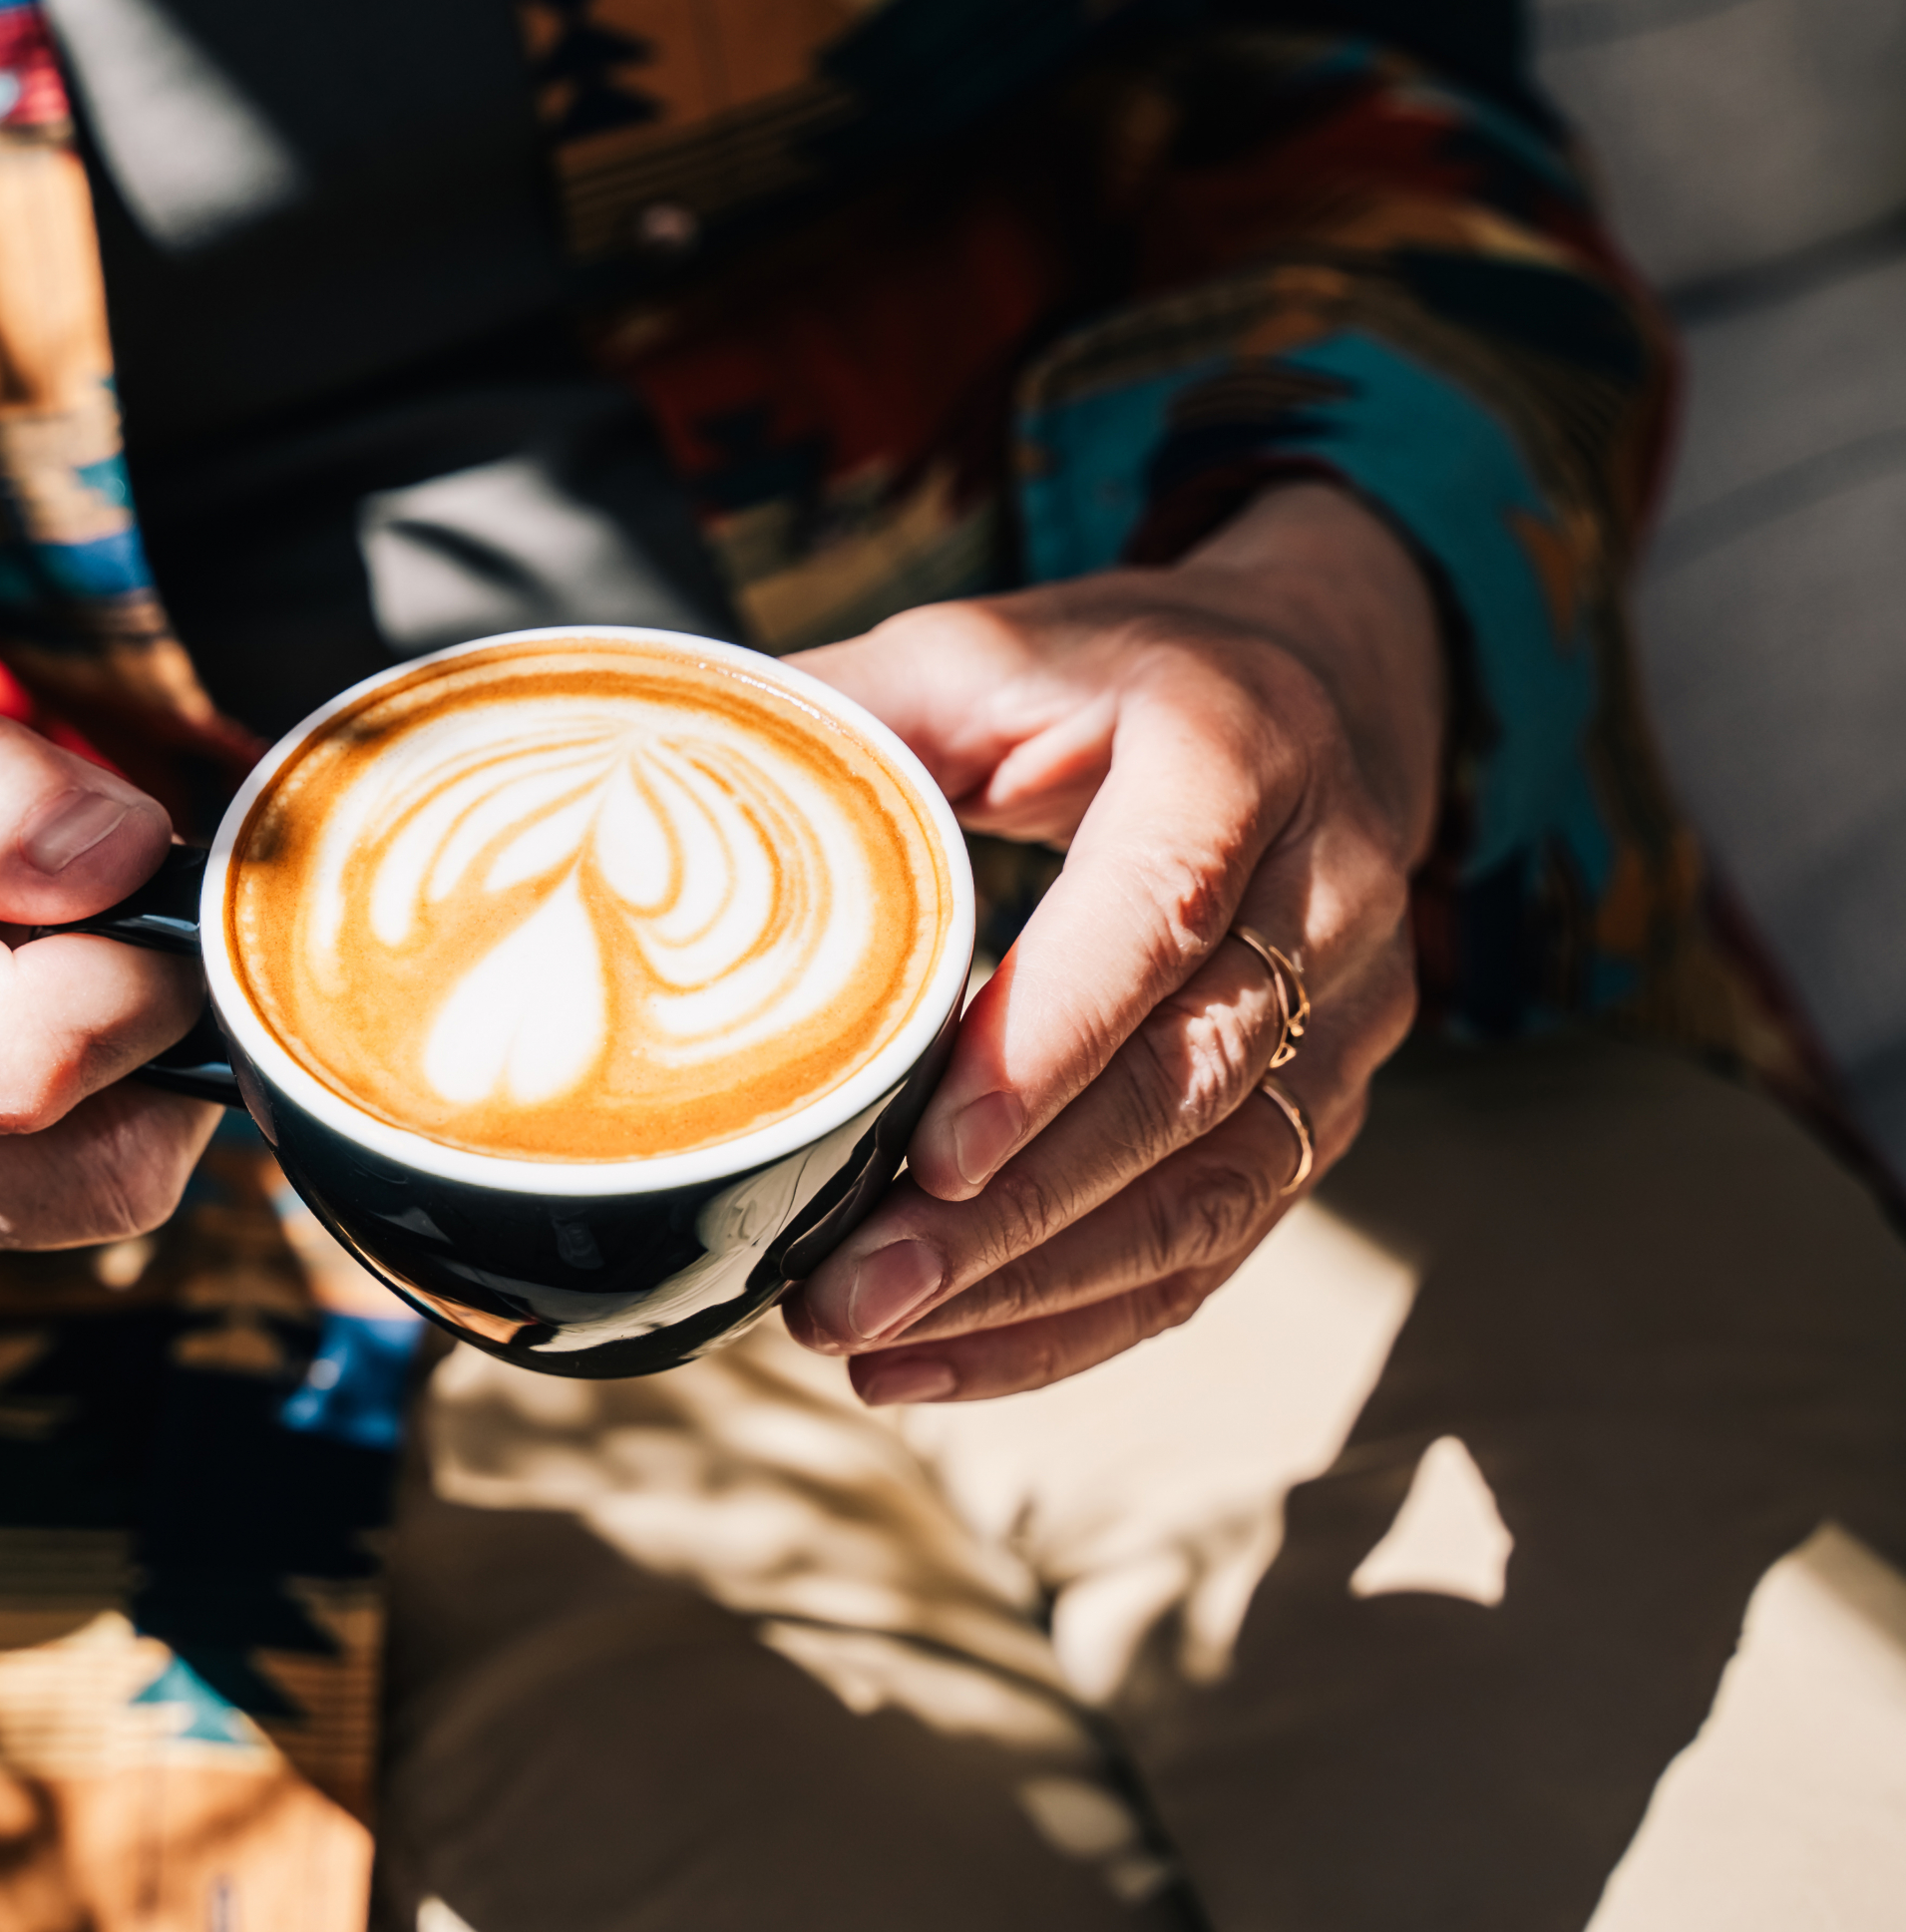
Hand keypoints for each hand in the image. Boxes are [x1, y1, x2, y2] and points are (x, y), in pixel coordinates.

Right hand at [0, 665, 220, 1308]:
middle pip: (94, 1175)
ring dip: (96, 1091)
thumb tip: (125, 856)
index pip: (40, 1055)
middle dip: (148, 1048)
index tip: (139, 889)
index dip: (145, 969)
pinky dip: (37, 1134)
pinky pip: (26, 1220)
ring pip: (79, 1204)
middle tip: (87, 935)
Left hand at [783, 484, 1444, 1399]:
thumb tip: (665, 784)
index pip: (1153, 923)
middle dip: (1011, 1217)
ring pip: (1210, 1195)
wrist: (1322, 684)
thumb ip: (849, 717)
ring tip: (868, 1343)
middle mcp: (1323, 897)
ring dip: (1035, 1295)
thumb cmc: (1111, 673)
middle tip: (849, 1293)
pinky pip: (1218, 1245)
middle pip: (1183, 1088)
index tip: (929, 1156)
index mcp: (1233, 758)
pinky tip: (944, 1362)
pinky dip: (1080, 1322)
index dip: (1047, 1050)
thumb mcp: (980, 650)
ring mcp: (1347, 1020)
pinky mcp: (1328, 1107)